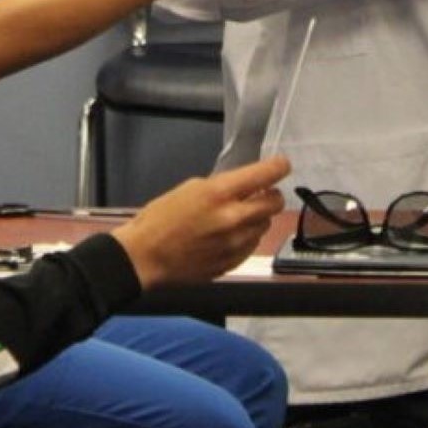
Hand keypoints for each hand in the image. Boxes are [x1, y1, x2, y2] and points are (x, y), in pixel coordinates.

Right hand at [112, 156, 290, 288]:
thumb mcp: (189, 189)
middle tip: (262, 193)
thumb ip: (221, 187)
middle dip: (271, 195)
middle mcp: (233, 218)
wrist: (145, 258)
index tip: (282, 165)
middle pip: (275, 203)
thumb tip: (244, 187)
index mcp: (219, 194)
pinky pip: (252, 245)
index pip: (265, 175)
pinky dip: (247, 237)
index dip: (278, 167)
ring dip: (257, 218)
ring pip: (265, 225)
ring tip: (236, 217)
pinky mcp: (233, 262)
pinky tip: (228, 236)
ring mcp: (235, 243)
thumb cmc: (159, 220)